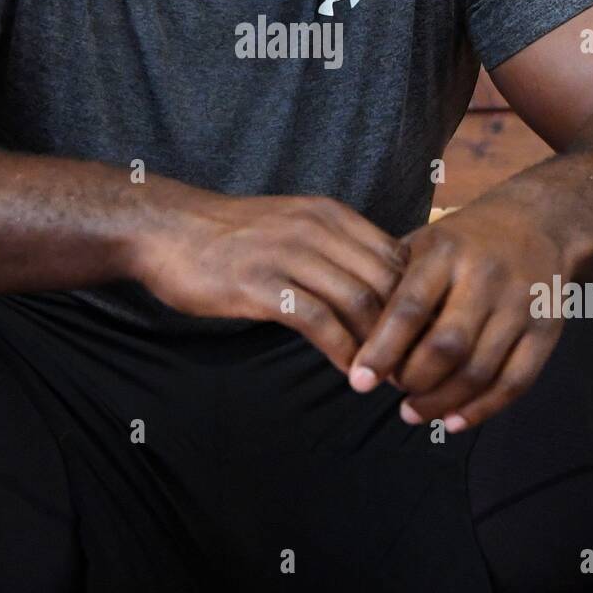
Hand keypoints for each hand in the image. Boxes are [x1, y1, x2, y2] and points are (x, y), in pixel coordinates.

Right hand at [132, 189, 408, 373]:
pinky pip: (319, 321)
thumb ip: (336, 249)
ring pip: (359, 302)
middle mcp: (317, 229)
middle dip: (408, 329)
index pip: (398, 258)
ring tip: (387, 377)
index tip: (425, 337)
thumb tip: (381, 287)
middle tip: (416, 366)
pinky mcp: (260, 284)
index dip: (419, 301)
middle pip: (387, 282)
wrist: (167, 229)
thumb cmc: (232, 236)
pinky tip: (349, 372)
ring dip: (379, 347)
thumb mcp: (294, 226)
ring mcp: (289, 254)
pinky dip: (343, 351)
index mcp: (331, 215)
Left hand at [346, 198, 567, 431]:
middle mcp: (486, 277)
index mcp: (446, 252)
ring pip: (479, 370)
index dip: (382, 349)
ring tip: (412, 412)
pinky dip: (482, 410)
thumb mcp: (425, 242)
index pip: (409, 308)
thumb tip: (350, 335)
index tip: (359, 381)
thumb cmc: (465, 239)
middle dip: (413, 379)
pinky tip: (452, 421)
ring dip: (441, 401)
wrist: (539, 220)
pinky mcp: (548, 330)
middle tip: (392, 390)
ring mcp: (521, 305)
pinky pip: (514, 382)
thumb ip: (392, 282)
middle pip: (446, 346)